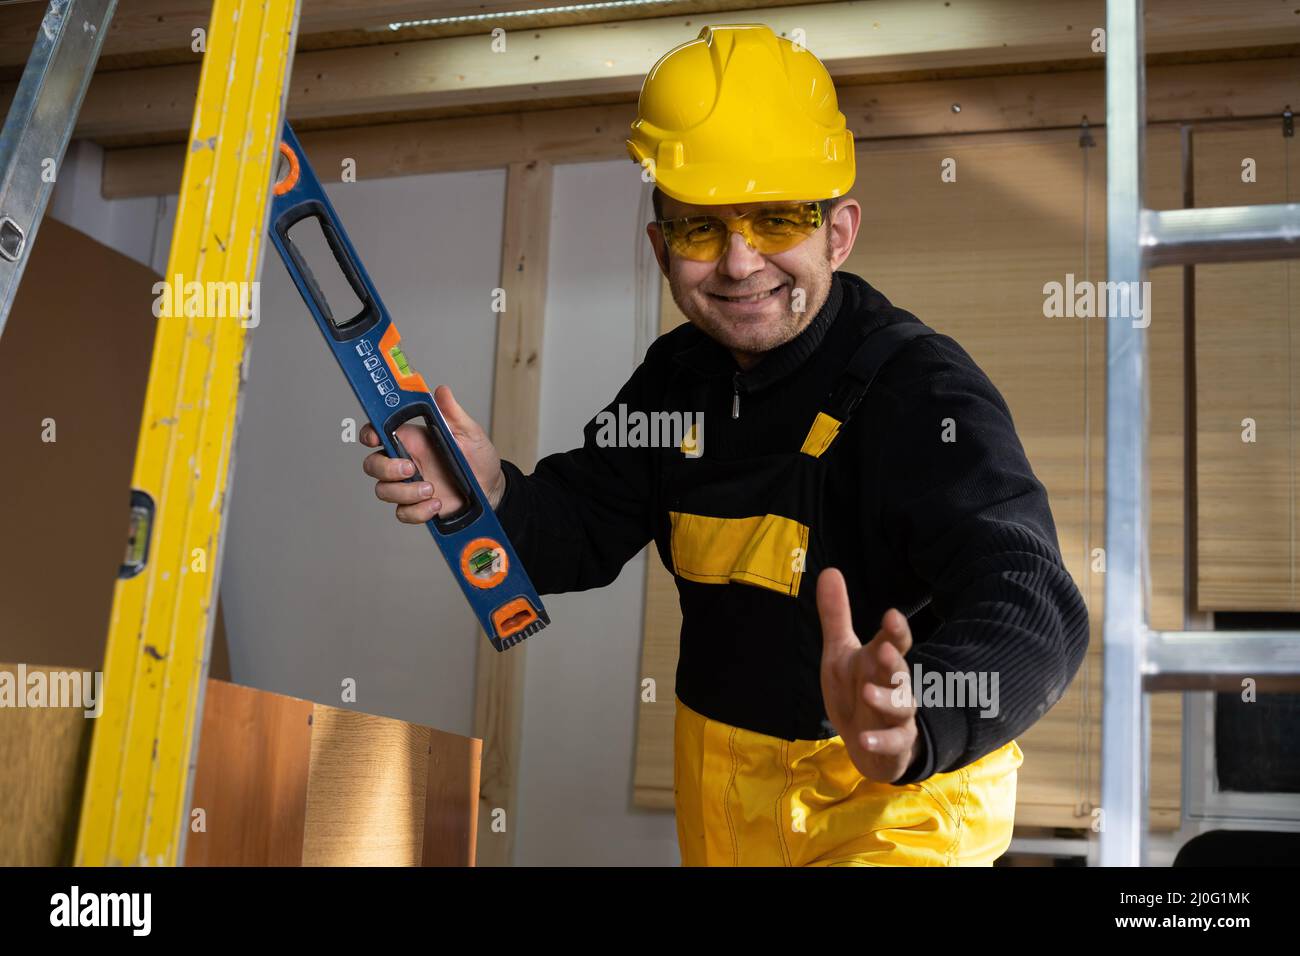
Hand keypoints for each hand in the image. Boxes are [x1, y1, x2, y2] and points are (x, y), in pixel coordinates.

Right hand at [361, 384, 505, 522]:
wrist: (491, 488)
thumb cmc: (478, 458)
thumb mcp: (469, 432)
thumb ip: (452, 413)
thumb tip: (441, 391)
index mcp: (413, 440)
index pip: (378, 433)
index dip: (369, 434)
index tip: (375, 438)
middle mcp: (406, 462)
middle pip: (372, 465)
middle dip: (385, 468)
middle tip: (410, 468)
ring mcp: (409, 486)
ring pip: (383, 490)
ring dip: (405, 492)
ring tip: (431, 489)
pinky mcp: (417, 506)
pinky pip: (403, 512)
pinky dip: (418, 511)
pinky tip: (436, 504)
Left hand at [817, 567, 920, 783]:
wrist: (867, 743)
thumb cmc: (856, 692)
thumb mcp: (840, 653)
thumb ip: (836, 616)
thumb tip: (829, 570)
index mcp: (880, 662)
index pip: (894, 642)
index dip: (895, 630)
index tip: (891, 615)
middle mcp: (893, 687)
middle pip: (900, 672)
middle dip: (894, 661)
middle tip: (885, 649)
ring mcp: (896, 717)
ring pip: (902, 707)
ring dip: (887, 700)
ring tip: (868, 693)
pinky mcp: (894, 745)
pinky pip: (892, 743)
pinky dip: (880, 741)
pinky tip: (864, 739)